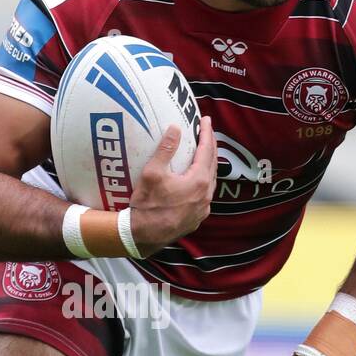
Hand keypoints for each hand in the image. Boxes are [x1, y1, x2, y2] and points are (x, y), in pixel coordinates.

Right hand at [129, 114, 216, 257]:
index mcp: (199, 181)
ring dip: (209, 165)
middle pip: (213, 165)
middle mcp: (206, 195)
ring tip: (204, 154)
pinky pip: (205, 195)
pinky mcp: (196, 219)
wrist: (142, 236)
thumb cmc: (146, 205)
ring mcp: (202, 209)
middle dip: (211, 146)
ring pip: (211, 182)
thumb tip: (175, 128)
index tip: (205, 120)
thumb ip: (166, 149)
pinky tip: (197, 180)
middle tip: (207, 132)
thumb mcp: (152, 173)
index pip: (207, 151)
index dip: (206, 133)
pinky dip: (204, 182)